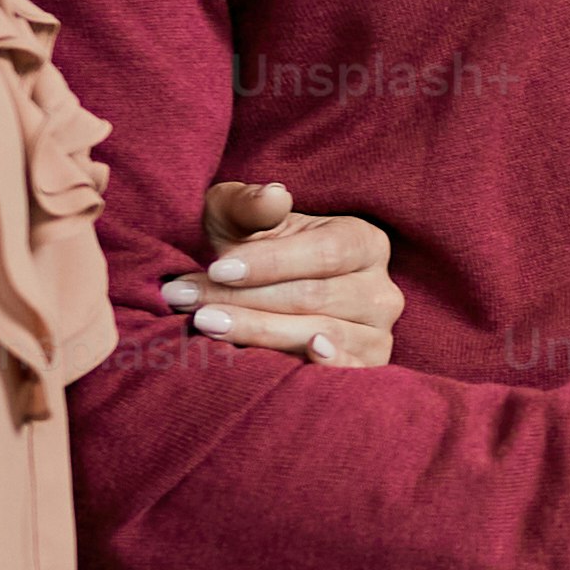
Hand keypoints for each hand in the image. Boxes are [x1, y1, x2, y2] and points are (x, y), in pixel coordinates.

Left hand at [162, 180, 404, 365]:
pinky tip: (292, 362)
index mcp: (364, 243)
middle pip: (313, 297)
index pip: (325, 253)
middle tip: (187, 299)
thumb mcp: (242, 220)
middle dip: (243, 298)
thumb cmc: (253, 251)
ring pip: (318, 334)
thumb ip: (252, 204)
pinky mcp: (366, 369)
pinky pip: (344, 373)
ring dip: (256, 331)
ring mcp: (378, 334)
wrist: (263, 295)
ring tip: (205, 323)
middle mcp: (381, 291)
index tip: (218, 269)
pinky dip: (318, 368)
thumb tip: (274, 196)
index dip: (271, 262)